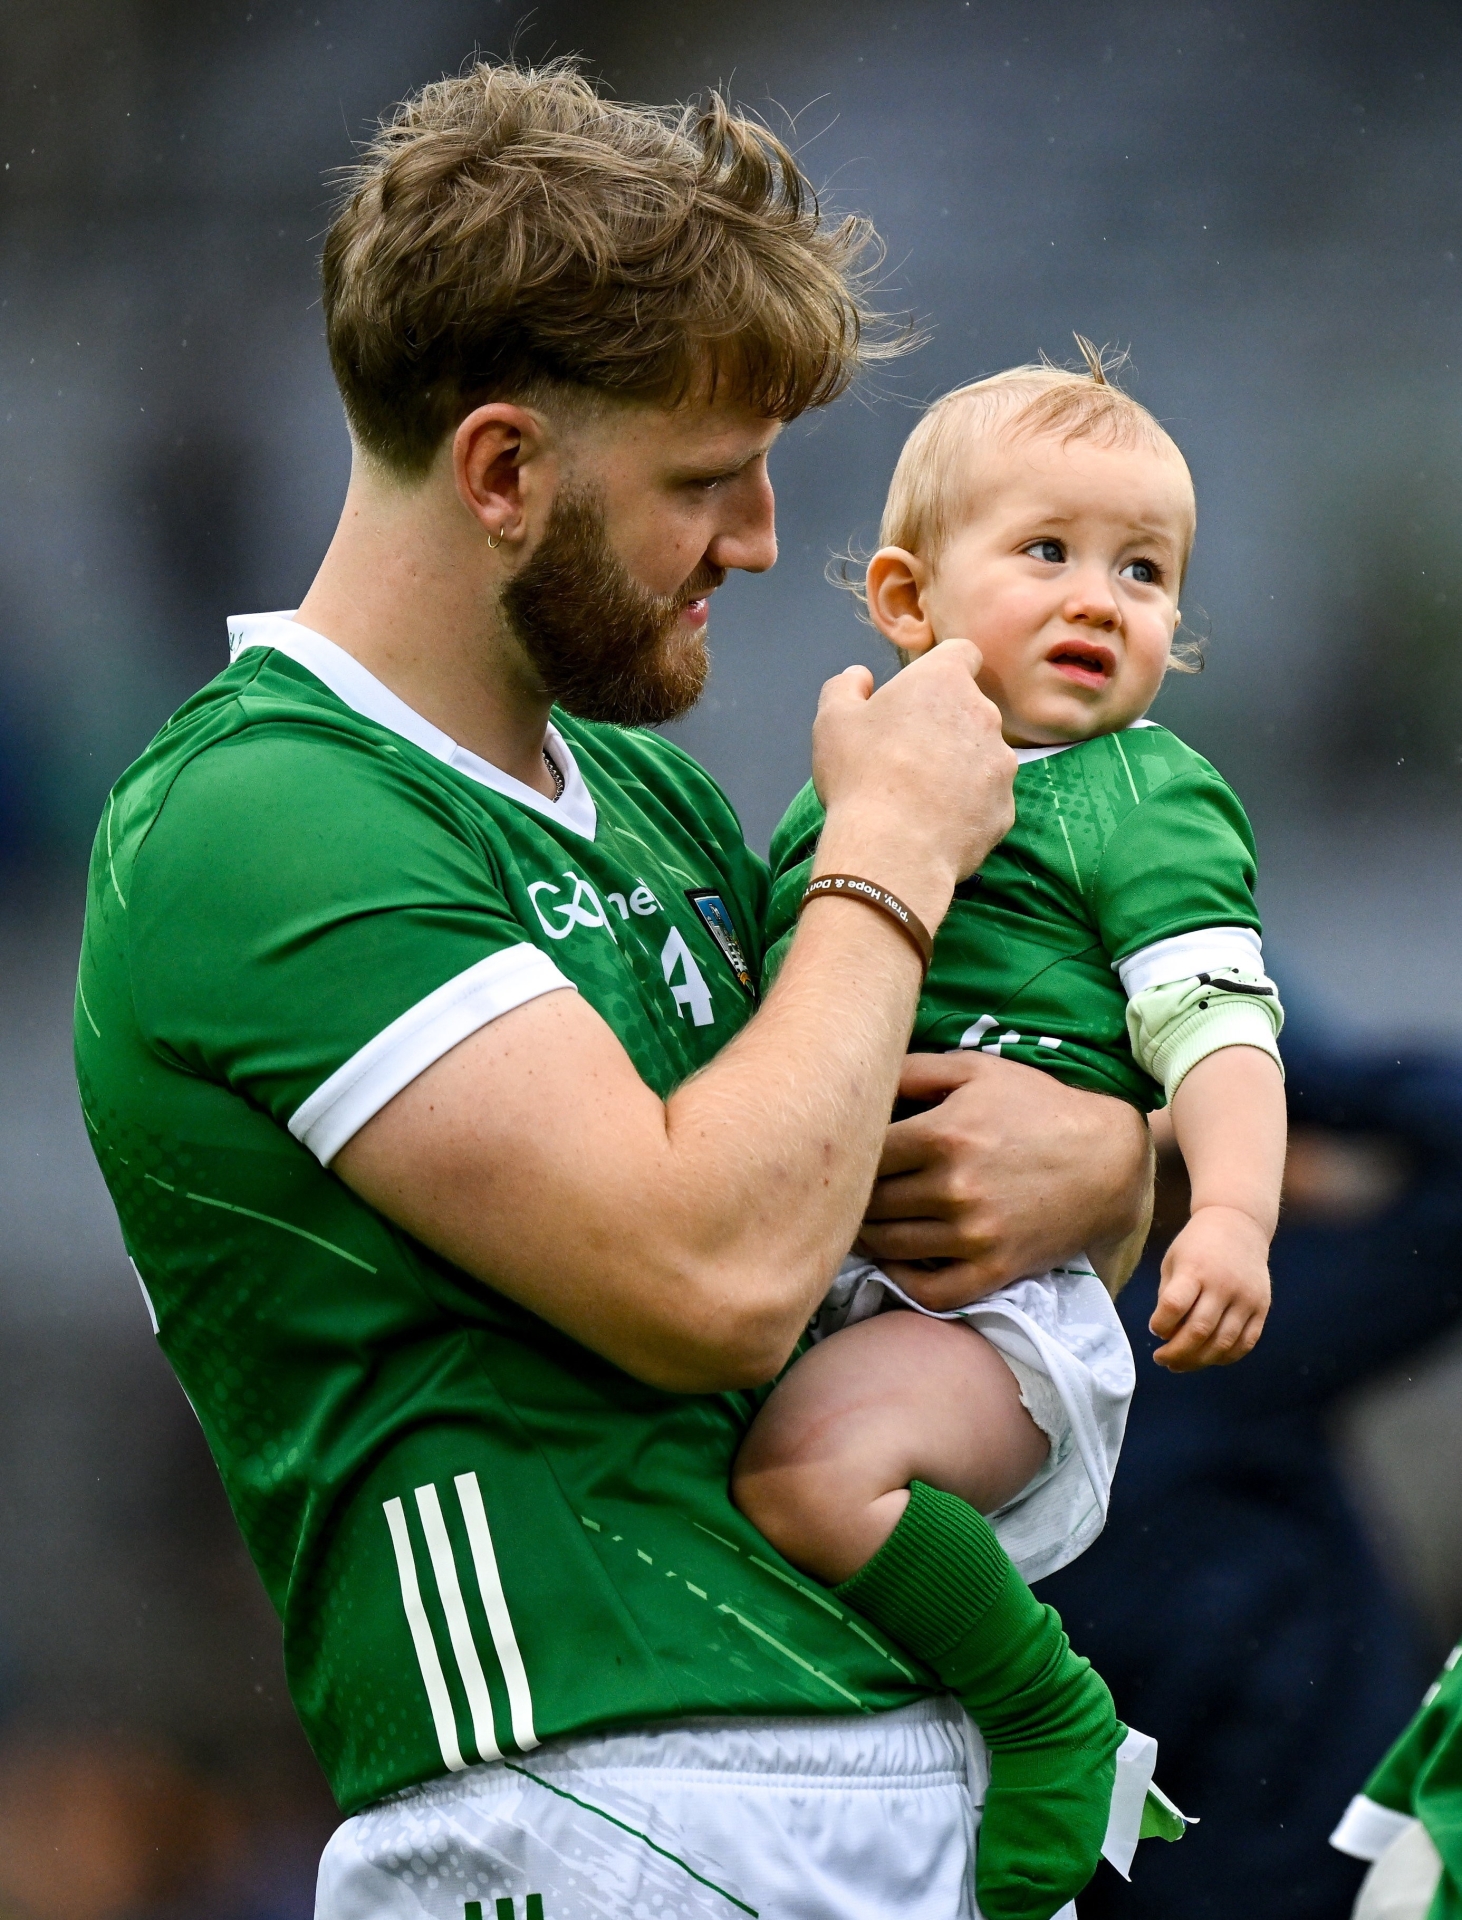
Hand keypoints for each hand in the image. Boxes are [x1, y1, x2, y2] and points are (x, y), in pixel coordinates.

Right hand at [810, 644, 1015, 927]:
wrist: (893, 850)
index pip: (963, 653)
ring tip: (920, 795)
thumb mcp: (832, 721)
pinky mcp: (1006, 808)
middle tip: (906, 753)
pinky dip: (967, 807)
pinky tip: (935, 824)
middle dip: (946, 724)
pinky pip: (987, 799)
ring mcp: (1001, 764)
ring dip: (959, 766)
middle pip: (971, 709)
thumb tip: (859, 676)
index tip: (923, 692)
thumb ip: (846, 687)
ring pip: (982, 756)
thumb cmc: (861, 774)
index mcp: (944, 681)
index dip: (944, 668)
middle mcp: (984, 715)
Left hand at [855, 1051, 1153, 1310]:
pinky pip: (929, 1291)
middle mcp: (953, 1188)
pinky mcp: (995, 1270)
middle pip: (869, 1203)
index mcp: (942, 1135)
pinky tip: (895, 1262)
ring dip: (867, 1238)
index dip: (847, 1155)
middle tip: (840, 1196)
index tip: (843, 1156)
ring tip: (859, 1225)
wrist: (1109, 1159)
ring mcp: (974, 1235)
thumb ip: (913, 1070)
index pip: (862, 1155)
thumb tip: (861, 1079)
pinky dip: (902, 1281)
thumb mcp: (977, 1070)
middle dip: (850, 1198)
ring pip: (889, 1247)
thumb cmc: (1037, 1107)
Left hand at [1150, 1203, 1270, 1369]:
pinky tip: (1209, 1358)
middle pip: (1199, 1331)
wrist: (1239, 1224)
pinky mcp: (1262, 1307)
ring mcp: (1246, 1297)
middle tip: (1162, 1359)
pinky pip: (1246, 1342)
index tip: (1155, 1328)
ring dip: (1199, 1361)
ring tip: (1180, 1364)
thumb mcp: (1174, 1261)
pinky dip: (1226, 1357)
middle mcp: (1223, 1284)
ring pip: (1223, 1343)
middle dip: (1177, 1353)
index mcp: (1195, 1269)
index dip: (1160, 1325)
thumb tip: (1167, 1336)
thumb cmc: (1197, 1246)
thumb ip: (1169, 1297)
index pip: (1174, 1306)